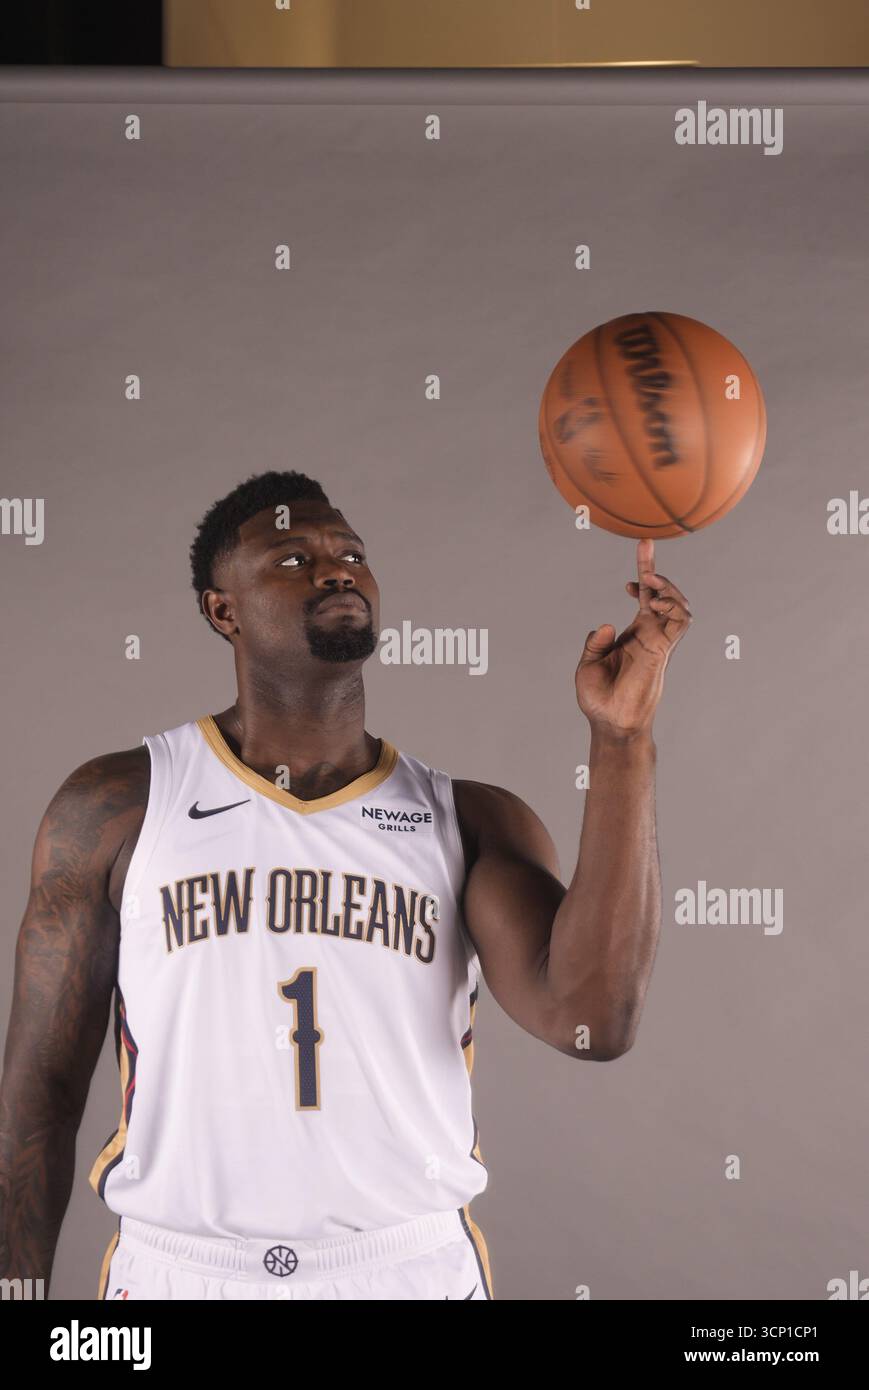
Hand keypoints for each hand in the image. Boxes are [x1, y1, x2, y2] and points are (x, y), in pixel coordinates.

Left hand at [575, 539, 691, 739]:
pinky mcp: (664, 650)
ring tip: (651, 580)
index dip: (644, 573)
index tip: (635, 564)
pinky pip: (682, 622)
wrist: (610, 722)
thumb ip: (595, 642)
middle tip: (645, 546)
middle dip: (656, 567)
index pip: (644, 596)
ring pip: (679, 604)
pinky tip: (656, 602)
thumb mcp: (588, 664)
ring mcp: (659, 641)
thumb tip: (607, 624)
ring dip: (669, 586)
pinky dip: (674, 606)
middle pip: (662, 593)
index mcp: (634, 633)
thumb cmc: (598, 698)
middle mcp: (650, 634)